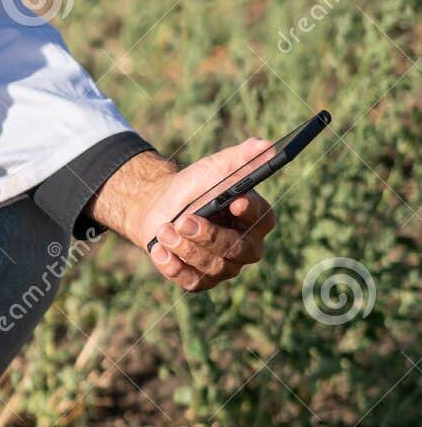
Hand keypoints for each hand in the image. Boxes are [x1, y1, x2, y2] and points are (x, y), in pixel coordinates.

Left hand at [87, 142, 275, 293]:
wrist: (160, 208)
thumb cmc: (194, 188)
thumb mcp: (212, 169)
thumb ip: (239, 159)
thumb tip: (266, 145)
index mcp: (255, 217)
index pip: (262, 217)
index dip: (251, 211)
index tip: (236, 200)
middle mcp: (246, 246)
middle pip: (238, 250)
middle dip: (209, 236)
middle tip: (183, 220)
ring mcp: (225, 267)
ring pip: (213, 267)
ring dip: (185, 248)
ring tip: (164, 229)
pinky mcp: (202, 281)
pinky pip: (192, 281)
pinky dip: (173, 266)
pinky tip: (159, 250)